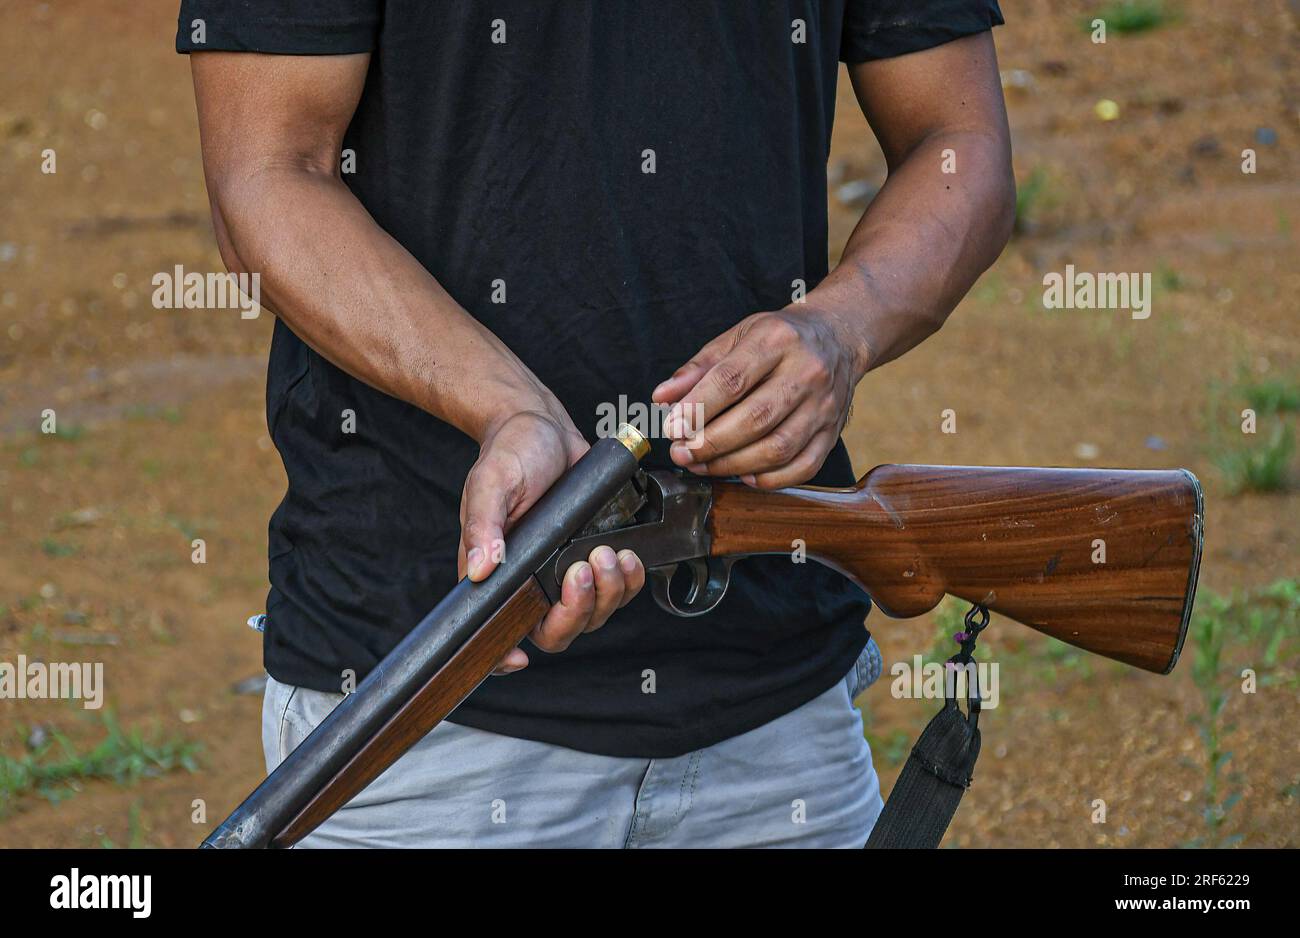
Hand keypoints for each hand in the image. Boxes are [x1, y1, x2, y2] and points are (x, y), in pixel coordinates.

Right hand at [459, 409, 644, 673]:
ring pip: (592, 614)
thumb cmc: (508, 454)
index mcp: (497, 572)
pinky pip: (617, 590)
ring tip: (607, 553)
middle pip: (555, 631)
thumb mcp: (491, 483)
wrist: (543, 426)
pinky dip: (628, 581)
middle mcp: (531, 579)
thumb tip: (479, 571)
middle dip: (577, 611)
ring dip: (607, 593)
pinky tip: (627, 555)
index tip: (521, 658)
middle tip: (582, 568)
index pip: (498, 630)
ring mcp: (564, 571)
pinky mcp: (594, 555)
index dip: (505, 655)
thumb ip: (484, 526)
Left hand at [652, 308, 866, 488]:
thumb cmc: (781, 337)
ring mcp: (824, 406)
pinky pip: (803, 467)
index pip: (732, 380)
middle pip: (756, 419)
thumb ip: (698, 368)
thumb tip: (663, 398)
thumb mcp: (738, 336)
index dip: (697, 409)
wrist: (840, 336)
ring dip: (733, 465)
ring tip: (702, 465)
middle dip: (711, 443)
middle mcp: (807, 372)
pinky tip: (744, 475)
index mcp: (777, 340)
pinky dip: (770, 479)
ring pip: (778, 448)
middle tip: (682, 453)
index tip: (672, 428)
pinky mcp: (833, 432)